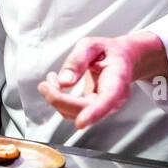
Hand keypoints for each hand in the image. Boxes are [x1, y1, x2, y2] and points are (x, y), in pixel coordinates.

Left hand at [37, 32, 165, 129]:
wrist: (122, 59)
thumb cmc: (109, 52)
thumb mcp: (91, 46)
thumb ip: (77, 60)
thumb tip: (64, 82)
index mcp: (118, 79)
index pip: (108, 99)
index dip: (95, 112)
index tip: (81, 122)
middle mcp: (114, 99)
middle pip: (85, 109)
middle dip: (60, 100)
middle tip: (44, 85)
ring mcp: (104, 107)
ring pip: (76, 114)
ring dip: (57, 100)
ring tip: (51, 78)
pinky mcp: (93, 110)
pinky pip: (72, 112)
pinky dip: (59, 101)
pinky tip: (56, 86)